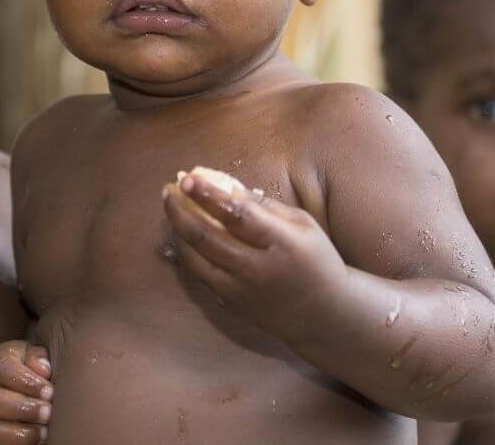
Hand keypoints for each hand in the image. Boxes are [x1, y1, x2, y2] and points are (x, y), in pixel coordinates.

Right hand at [0, 340, 53, 443]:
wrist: (23, 385)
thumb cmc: (31, 368)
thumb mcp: (35, 356)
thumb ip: (39, 358)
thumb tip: (43, 370)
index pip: (1, 368)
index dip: (25, 381)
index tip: (48, 391)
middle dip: (20, 408)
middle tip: (47, 412)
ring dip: (17, 432)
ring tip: (43, 432)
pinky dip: (15, 444)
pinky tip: (35, 440)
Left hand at [161, 166, 345, 339]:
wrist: (325, 315)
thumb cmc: (317, 260)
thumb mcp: (304, 224)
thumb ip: (267, 206)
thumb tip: (229, 187)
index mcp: (281, 244)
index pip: (237, 215)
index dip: (209, 195)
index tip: (189, 178)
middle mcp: (256, 269)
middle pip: (206, 237)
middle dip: (181, 210)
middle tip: (169, 189)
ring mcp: (240, 291)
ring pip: (195, 259)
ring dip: (177, 231)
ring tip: (172, 208)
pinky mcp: (232, 306)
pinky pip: (200, 276)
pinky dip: (188, 253)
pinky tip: (183, 236)